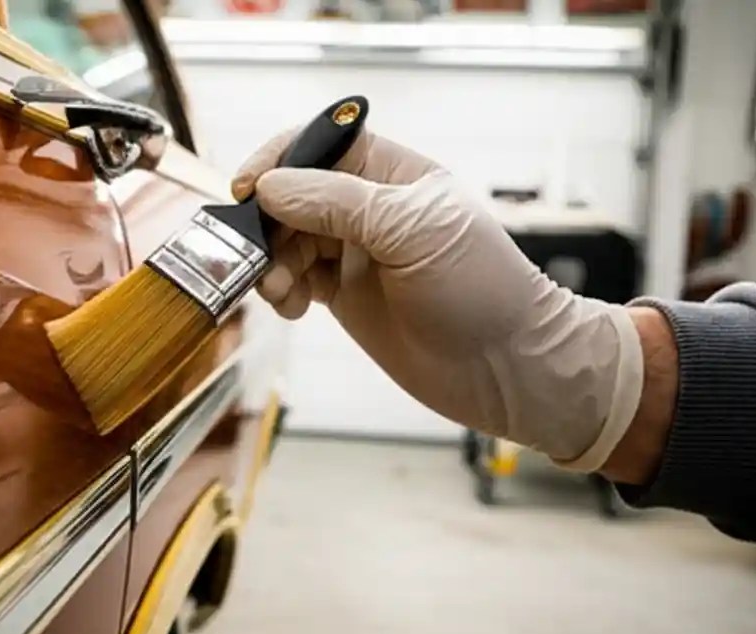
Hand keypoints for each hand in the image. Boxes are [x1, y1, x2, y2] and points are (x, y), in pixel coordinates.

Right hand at [233, 129, 644, 468]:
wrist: (507, 367)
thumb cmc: (481, 288)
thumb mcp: (411, 231)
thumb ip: (337, 203)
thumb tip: (271, 188)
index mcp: (390, 173)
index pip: (319, 144)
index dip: (279, 160)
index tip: (248, 191)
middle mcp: (368, 207)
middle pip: (291, 195)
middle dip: (267, 223)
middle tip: (258, 258)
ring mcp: (354, 252)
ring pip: (285, 239)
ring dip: (269, 262)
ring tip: (279, 291)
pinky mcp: (343, 295)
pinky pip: (292, 279)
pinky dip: (278, 290)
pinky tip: (292, 307)